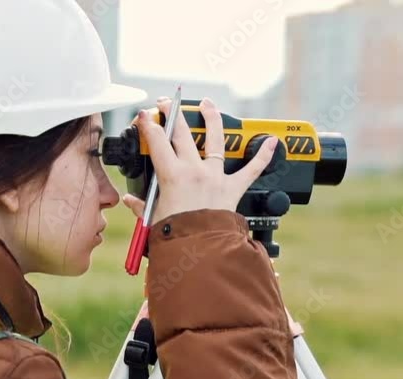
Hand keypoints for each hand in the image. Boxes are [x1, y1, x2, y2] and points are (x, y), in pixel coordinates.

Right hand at [121, 97, 278, 222]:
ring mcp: (215, 176)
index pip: (157, 141)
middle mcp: (194, 170)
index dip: (147, 125)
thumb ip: (140, 206)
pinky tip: (272, 142)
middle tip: (165, 103)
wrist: (200, 250)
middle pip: (182, 133)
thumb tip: (130, 200)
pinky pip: (251, 170)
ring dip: (211, 118)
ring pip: (215, 139)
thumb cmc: (176, 237)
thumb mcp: (151, 219)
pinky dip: (263, 156)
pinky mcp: (233, 188)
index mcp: (171, 176)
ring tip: (207, 104)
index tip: (143, 115)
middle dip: (172, 113)